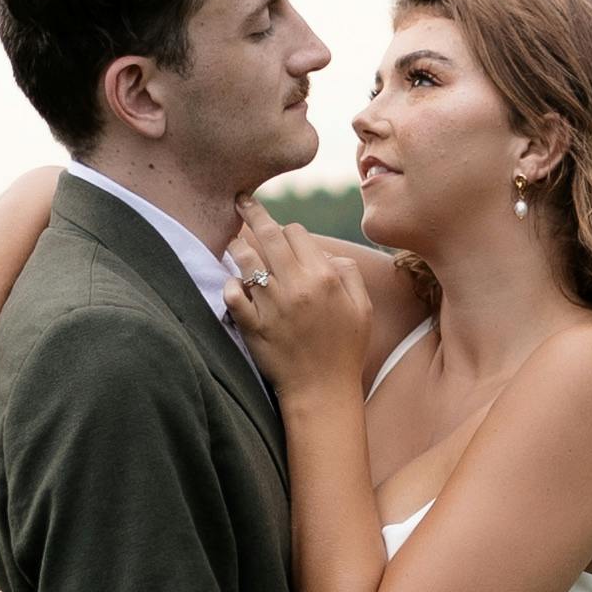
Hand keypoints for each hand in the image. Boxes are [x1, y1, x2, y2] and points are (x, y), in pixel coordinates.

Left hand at [227, 215, 384, 395]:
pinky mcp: (252, 325)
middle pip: (268, 235)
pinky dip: (229, 285)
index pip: (296, 232)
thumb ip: (349, 275)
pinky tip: (232, 282)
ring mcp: (271, 305)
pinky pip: (232, 294)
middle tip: (240, 200)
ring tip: (232, 239)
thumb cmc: (345, 350)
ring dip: (237, 246)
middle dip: (253, 212)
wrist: (322, 391)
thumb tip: (330, 256)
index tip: (283, 234)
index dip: (289, 230)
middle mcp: (295, 286)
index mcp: (323, 277)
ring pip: (245, 259)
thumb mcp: (362, 309)